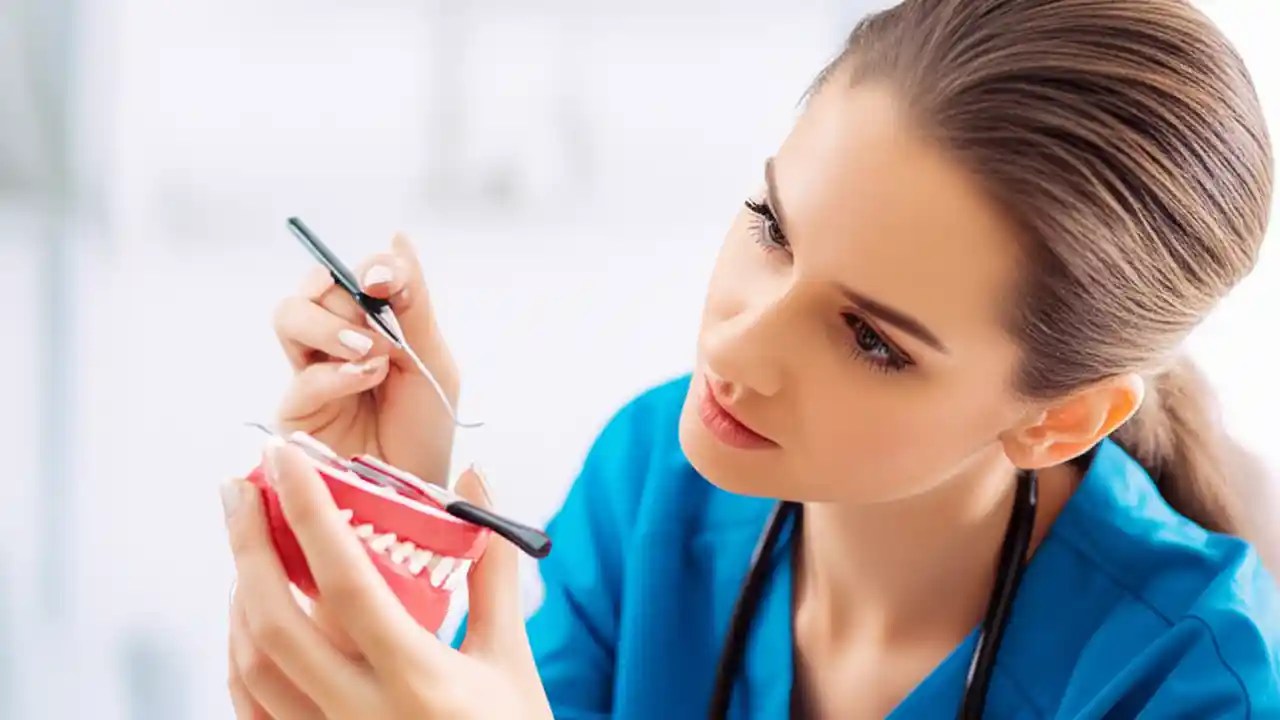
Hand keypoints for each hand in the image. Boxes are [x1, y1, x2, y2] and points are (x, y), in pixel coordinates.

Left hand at [222, 439, 552, 719]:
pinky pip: (253, 708)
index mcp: (419, 681)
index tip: (285, 459)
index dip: (310, 514)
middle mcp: (363, 717)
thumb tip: (476, 481)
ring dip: (239, 597)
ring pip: (251, 667)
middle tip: (240, 489)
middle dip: (247, 546)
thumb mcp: (512, 659)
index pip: (347, 584)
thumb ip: (490, 572)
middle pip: (275, 622)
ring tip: (248, 547)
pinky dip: (240, 655)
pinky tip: (250, 619)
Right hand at [272, 234, 458, 485]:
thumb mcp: (432, 361)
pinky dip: (337, 371)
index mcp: (370, 325)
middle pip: (314, 287)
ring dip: (329, 323)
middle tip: (381, 325)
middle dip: (348, 297)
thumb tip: (398, 237)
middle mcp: (334, 342)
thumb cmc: (425, 430)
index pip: (355, 274)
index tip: (386, 280)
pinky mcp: (294, 412)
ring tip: (370, 350)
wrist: (416, 493)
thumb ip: (413, 303)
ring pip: (289, 315)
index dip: (369, 268)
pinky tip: (366, 377)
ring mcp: (310, 374)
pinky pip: (302, 374)